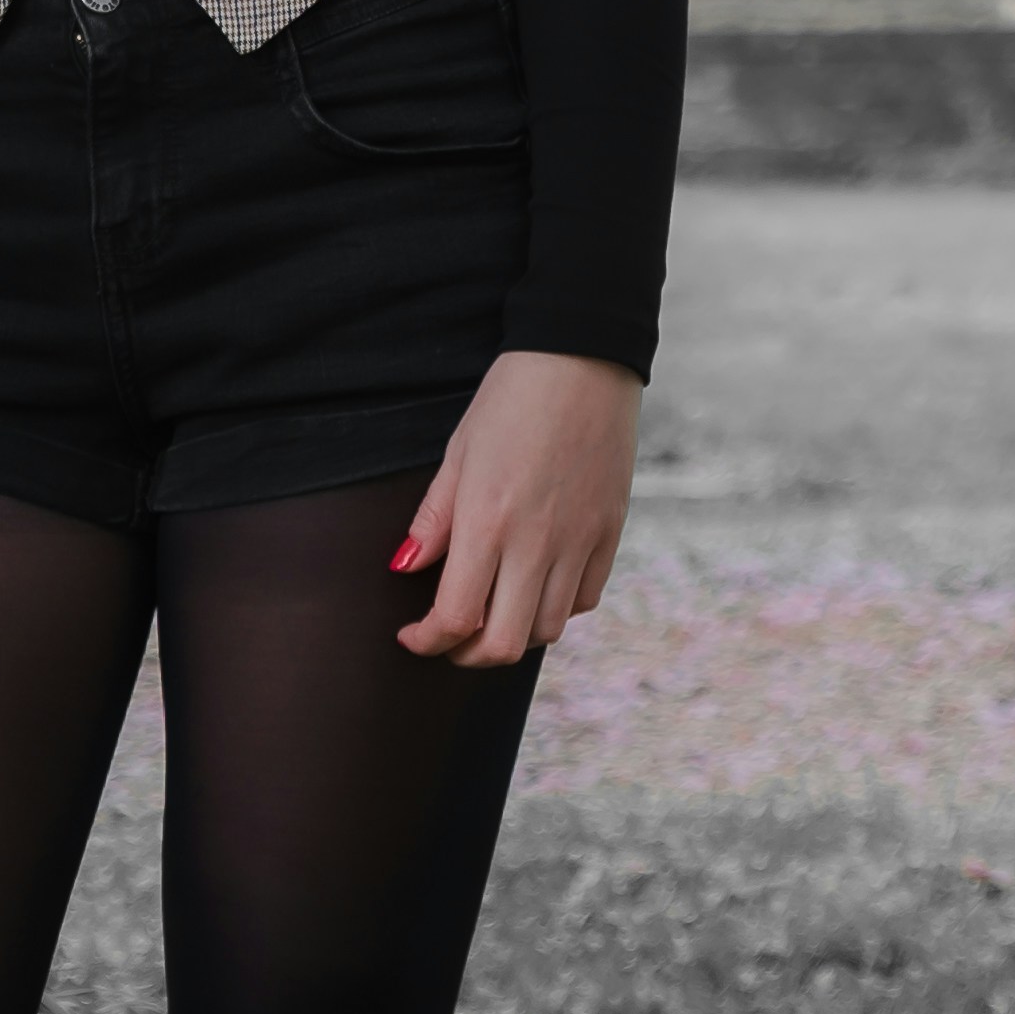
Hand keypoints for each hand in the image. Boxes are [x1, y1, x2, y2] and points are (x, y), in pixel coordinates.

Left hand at [391, 348, 640, 667]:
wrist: (582, 358)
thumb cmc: (510, 399)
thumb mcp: (457, 453)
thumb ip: (433, 519)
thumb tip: (404, 569)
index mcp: (487, 522)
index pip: (455, 619)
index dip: (427, 642)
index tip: (412, 635)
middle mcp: (536, 543)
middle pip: (504, 645)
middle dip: (467, 656)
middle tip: (449, 639)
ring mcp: (579, 541)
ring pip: (547, 630)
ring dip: (513, 632)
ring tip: (493, 609)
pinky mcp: (610, 533)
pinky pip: (583, 599)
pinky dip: (556, 608)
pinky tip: (537, 584)